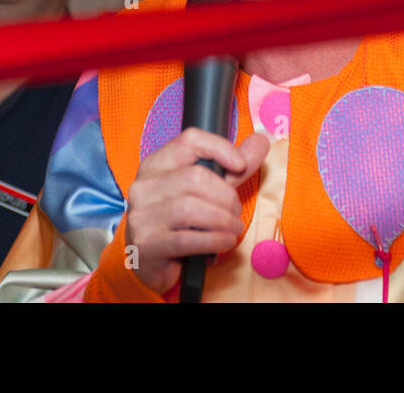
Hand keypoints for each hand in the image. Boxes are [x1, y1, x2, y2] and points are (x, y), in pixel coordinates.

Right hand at [124, 128, 270, 295]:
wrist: (150, 261)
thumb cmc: (179, 221)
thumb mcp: (206, 190)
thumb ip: (232, 168)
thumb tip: (261, 141)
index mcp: (156, 164)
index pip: (189, 140)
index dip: (220, 148)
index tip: (240, 166)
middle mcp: (144, 186)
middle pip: (195, 177)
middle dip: (226, 196)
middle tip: (235, 212)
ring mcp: (142, 215)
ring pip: (191, 208)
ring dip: (223, 220)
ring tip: (233, 228)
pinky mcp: (147, 245)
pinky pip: (188, 239)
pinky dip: (215, 240)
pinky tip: (224, 242)